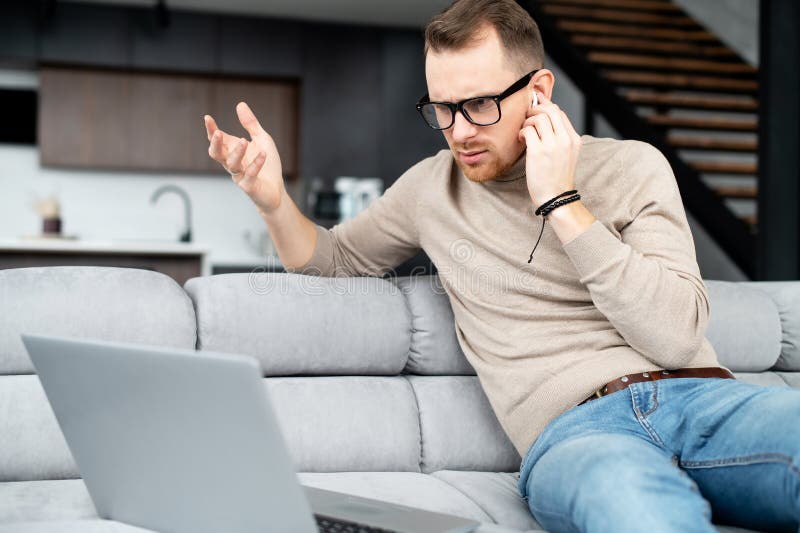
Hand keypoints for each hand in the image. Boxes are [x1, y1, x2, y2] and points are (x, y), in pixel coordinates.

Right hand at [204, 102, 284, 214]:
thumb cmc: (268, 165)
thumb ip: (251, 124)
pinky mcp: (250, 186)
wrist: (277, 190)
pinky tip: (263, 154)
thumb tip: (240, 104)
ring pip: (231, 164)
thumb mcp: (262, 139)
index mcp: (232, 151)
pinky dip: (256, 164)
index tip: (207, 118)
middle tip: (218, 133)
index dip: (211, 130)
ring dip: (237, 152)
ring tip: (244, 141)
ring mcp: (240, 175)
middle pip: (216, 154)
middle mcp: (232, 163)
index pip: (217, 140)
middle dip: (215, 144)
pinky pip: (250, 175)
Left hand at [518, 93, 581, 208]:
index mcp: (574, 139)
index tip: (536, 103)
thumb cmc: (556, 178)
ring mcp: (552, 145)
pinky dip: (522, 131)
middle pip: (551, 110)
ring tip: (525, 131)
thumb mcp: (566, 154)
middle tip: (527, 116)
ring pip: (539, 118)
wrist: (555, 198)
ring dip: (528, 121)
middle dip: (536, 108)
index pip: (560, 112)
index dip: (545, 105)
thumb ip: (559, 137)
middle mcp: (565, 139)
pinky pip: (528, 130)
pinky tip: (521, 139)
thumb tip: (544, 119)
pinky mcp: (538, 152)